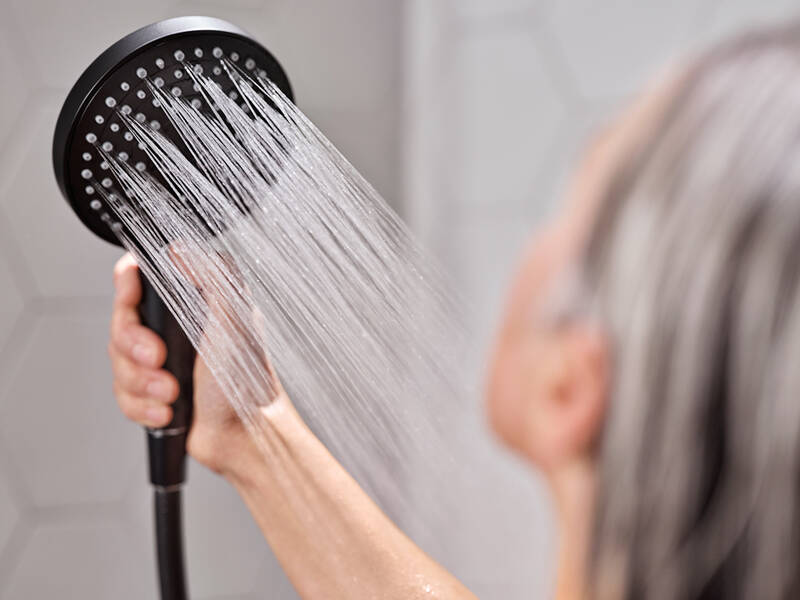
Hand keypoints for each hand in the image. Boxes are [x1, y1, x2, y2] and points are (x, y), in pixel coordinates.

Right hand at [109, 253, 276, 474]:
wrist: (245, 435)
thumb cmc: (247, 381)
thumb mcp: (236, 318)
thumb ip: (212, 275)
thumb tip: (178, 248)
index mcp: (194, 304)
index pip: (142, 280)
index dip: (127, 287)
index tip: (130, 297)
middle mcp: (176, 330)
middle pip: (121, 323)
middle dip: (135, 347)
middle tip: (159, 359)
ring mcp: (162, 362)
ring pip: (118, 363)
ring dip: (142, 383)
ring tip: (172, 393)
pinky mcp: (153, 392)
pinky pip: (122, 394)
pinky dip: (142, 406)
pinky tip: (168, 411)